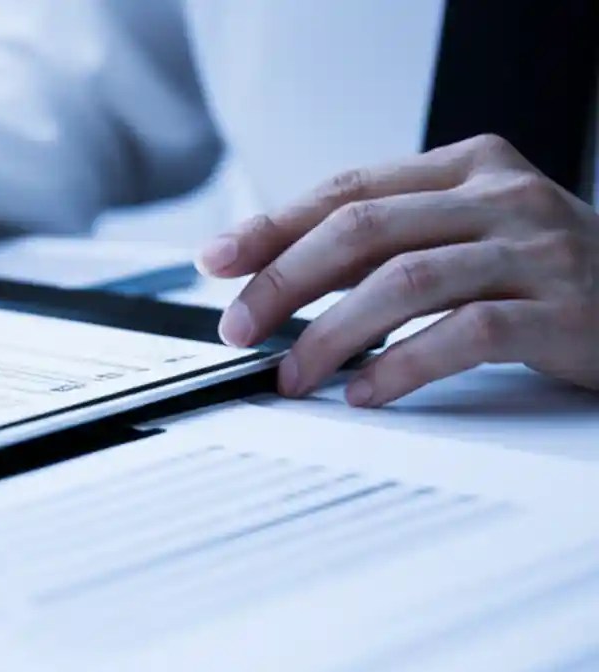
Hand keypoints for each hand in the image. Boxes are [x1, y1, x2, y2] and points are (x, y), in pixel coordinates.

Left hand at [196, 134, 598, 405]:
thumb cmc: (548, 277)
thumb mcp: (468, 238)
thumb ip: (388, 245)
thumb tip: (277, 274)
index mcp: (470, 167)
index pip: (348, 190)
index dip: (273, 227)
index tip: (217, 261)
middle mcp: (504, 197)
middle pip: (363, 229)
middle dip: (284, 281)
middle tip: (239, 327)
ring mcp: (539, 252)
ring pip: (406, 281)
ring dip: (331, 334)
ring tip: (293, 375)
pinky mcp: (566, 312)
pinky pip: (465, 335)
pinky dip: (401, 367)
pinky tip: (364, 393)